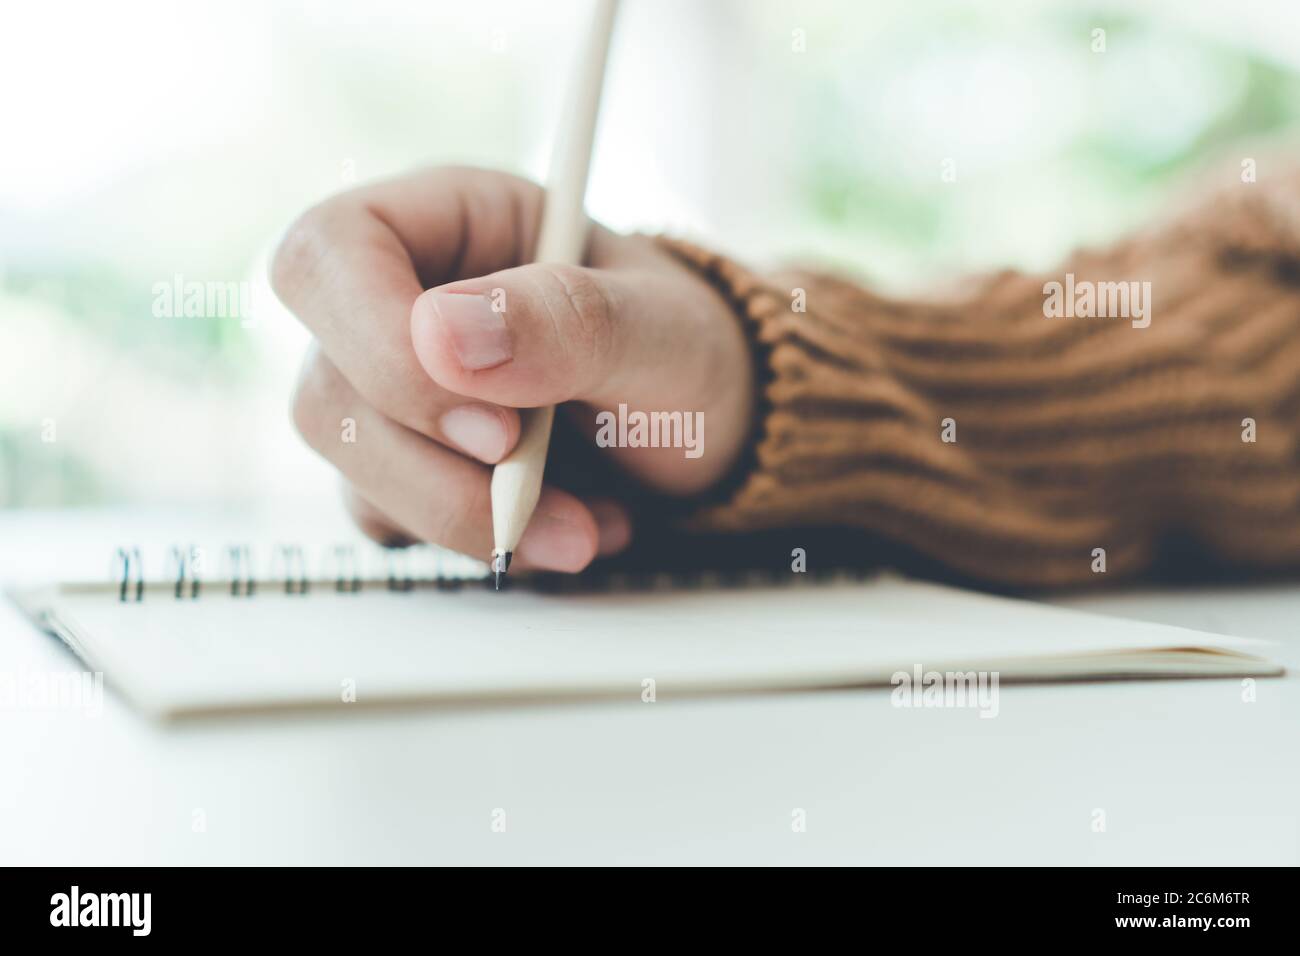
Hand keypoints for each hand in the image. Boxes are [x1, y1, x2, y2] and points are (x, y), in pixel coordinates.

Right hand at [272, 166, 753, 571]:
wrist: (712, 426)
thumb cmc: (689, 347)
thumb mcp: (661, 327)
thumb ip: (568, 320)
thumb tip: (440, 335)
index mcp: (449, 220)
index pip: (329, 254)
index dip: (380, 345)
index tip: (493, 426)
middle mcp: (399, 300)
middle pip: (326, 389)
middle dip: (434, 467)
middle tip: (541, 490)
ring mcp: (392, 391)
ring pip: (352, 470)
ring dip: (467, 518)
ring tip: (585, 525)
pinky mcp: (406, 467)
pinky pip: (393, 522)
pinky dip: (483, 541)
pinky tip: (568, 525)